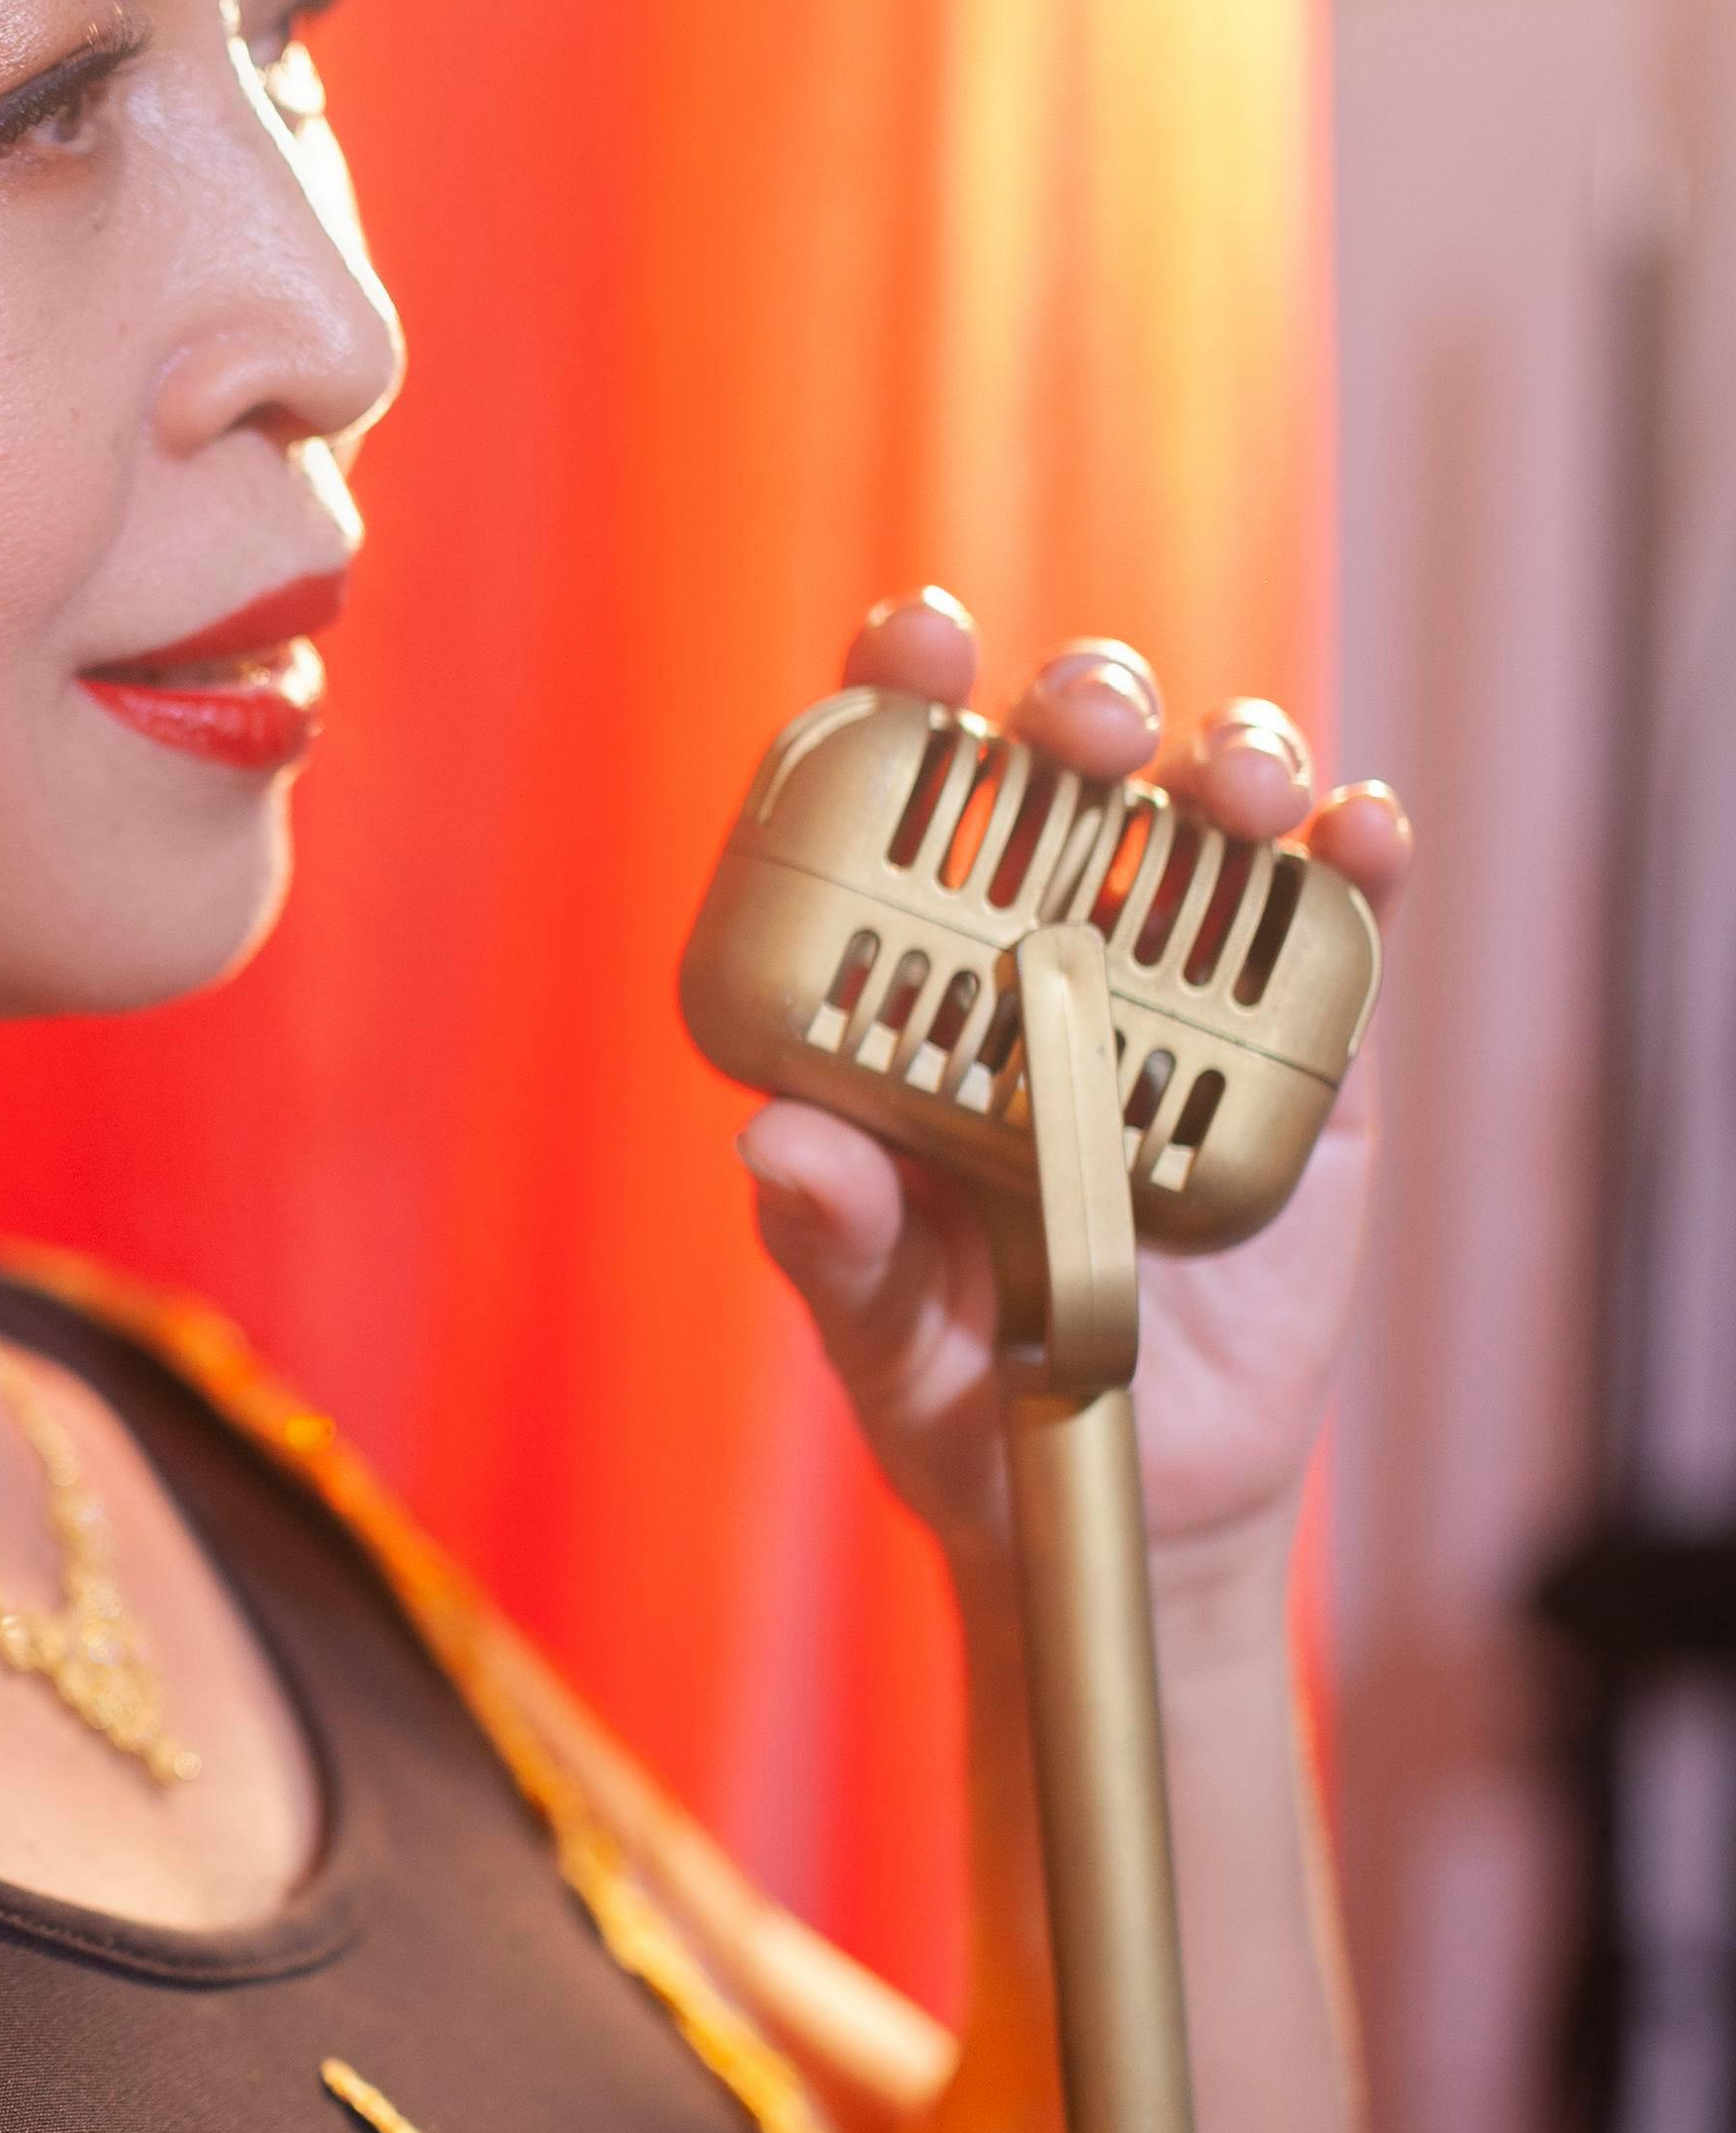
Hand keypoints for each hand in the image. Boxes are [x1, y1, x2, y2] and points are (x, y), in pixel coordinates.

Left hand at [735, 589, 1410, 1582]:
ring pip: (1210, 819)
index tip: (917, 642)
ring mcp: (1185, 986)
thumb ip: (836, 1247)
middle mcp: (1049, 947)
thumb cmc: (968, 1398)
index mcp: (914, 982)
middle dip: (1082, 704)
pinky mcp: (1307, 1047)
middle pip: (1066, 769)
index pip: (899, 800)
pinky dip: (1356, 858)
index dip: (902, 689)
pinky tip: (1356, 836)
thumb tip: (776, 1145)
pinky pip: (1336, 925)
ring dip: (1227, 760)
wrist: (1134, 1490)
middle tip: (1089, 721)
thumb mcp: (883, 1336)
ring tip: (1232, 784)